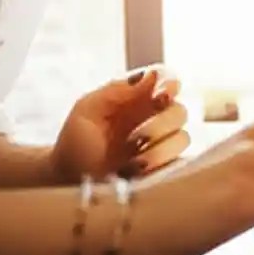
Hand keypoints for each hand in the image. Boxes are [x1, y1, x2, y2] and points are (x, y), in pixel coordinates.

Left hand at [52, 65, 188, 182]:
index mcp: (138, 100)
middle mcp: (154, 119)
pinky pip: (182, 163)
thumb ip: (117, 89)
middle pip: (180, 110)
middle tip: (137, 137)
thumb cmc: (75, 143)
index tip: (160, 95)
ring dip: (160, 149)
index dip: (170, 85)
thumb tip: (152, 75)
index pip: (168, 82)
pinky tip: (141, 171)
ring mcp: (162, 145)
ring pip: (183, 138)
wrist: (69, 179)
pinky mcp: (166, 168)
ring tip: (134, 161)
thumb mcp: (87, 109)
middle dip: (162, 123)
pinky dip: (164, 165)